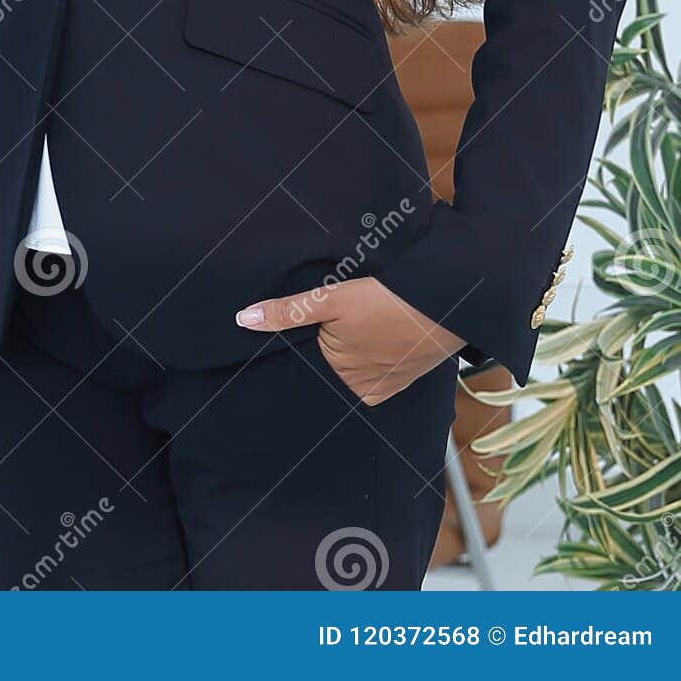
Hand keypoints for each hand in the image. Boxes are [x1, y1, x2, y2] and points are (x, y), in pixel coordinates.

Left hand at [236, 276, 466, 404]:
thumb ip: (287, 312)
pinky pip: (374, 370)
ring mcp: (385, 386)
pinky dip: (368, 356)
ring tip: (353, 327)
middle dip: (321, 349)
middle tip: (330, 324)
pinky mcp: (403, 378)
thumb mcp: (330, 300)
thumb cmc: (387, 301)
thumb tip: (243, 320)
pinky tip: (369, 336)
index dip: (298, 348)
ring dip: (346, 351)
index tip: (295, 333)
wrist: (447, 303)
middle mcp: (361, 391)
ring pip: (351, 368)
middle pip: (328, 368)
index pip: (305, 366)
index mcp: (340, 378)